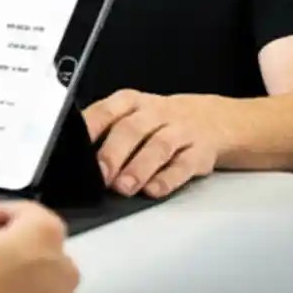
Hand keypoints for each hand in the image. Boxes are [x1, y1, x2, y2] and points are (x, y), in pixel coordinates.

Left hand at [83, 89, 221, 198]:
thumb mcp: (133, 115)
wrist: (216, 119)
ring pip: (158, 146)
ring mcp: (180, 131)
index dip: (90, 130)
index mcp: (131, 102)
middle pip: (131, 129)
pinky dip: (168, 179)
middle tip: (100, 175)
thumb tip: (75, 157)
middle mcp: (155, 113)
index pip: (106, 111)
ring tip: (124, 188)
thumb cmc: (162, 121)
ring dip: (139, 168)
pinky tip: (154, 190)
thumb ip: (106, 131)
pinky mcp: (200, 151)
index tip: (76, 149)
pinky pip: (185, 164)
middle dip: (113, 153)